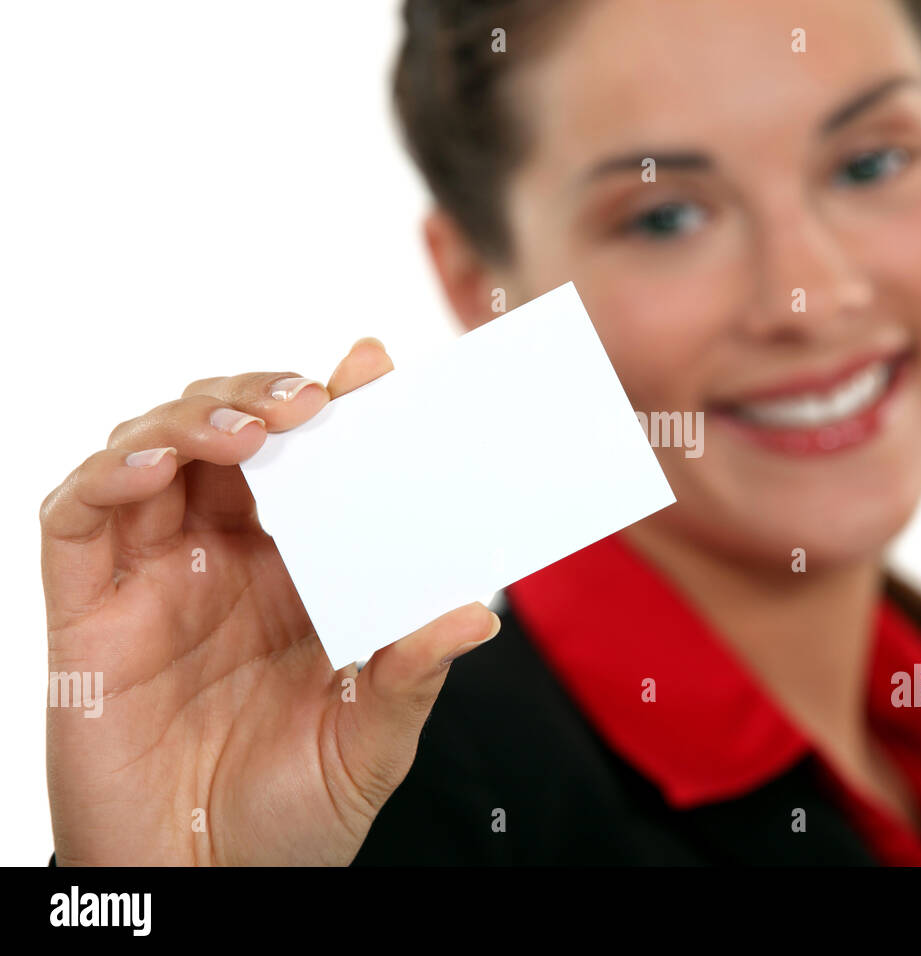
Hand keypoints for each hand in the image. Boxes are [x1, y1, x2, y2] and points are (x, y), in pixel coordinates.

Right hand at [42, 338, 498, 864]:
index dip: (335, 408)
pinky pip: (79, 517)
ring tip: (249, 425)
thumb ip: (413, 674)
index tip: (372, 368)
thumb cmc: (291, 815)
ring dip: (194, 416)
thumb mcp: (371, 741)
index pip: (311, 465)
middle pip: (228, 435)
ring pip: (153, 452)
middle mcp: (224, 561)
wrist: (208, 890)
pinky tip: (161, 463)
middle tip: (310, 397)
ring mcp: (152, 580)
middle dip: (263, 394)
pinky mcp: (87, 613)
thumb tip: (476, 614)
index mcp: (298, 575)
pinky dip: (111, 473)